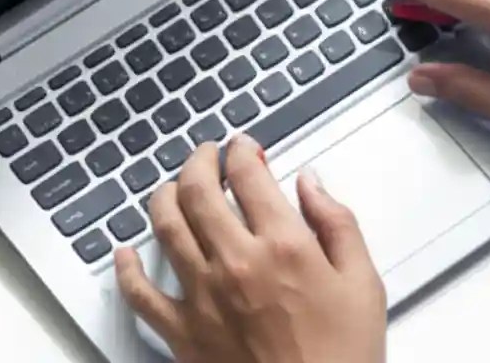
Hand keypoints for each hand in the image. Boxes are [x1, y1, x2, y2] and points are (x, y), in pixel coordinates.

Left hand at [115, 134, 385, 362]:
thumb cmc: (342, 356)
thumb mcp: (364, 283)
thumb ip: (337, 224)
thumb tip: (311, 184)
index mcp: (284, 246)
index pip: (249, 175)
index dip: (243, 151)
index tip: (243, 146)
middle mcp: (236, 263)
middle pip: (198, 191)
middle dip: (199, 162)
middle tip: (205, 155)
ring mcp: (203, 297)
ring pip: (165, 227)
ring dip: (164, 197)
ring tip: (172, 188)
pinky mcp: (182, 332)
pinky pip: (140, 293)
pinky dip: (126, 268)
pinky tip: (125, 253)